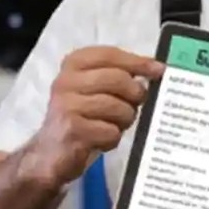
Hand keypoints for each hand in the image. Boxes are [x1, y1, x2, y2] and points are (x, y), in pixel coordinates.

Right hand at [24, 46, 164, 188]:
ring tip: (114, 125)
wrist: (49, 153)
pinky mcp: (72, 131)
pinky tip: (101, 140)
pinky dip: (112, 139)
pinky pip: (110, 132)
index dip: (137, 62)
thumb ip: (118, 76)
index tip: (159, 70)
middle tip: (136, 104)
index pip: (109, 55)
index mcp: (73, 65)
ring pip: (117, 107)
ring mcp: (67, 106)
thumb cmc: (80, 117)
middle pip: (118, 80)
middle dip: (135, 94)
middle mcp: (66, 81)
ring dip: (124, 120)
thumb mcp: (93, 89)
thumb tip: (156, 68)